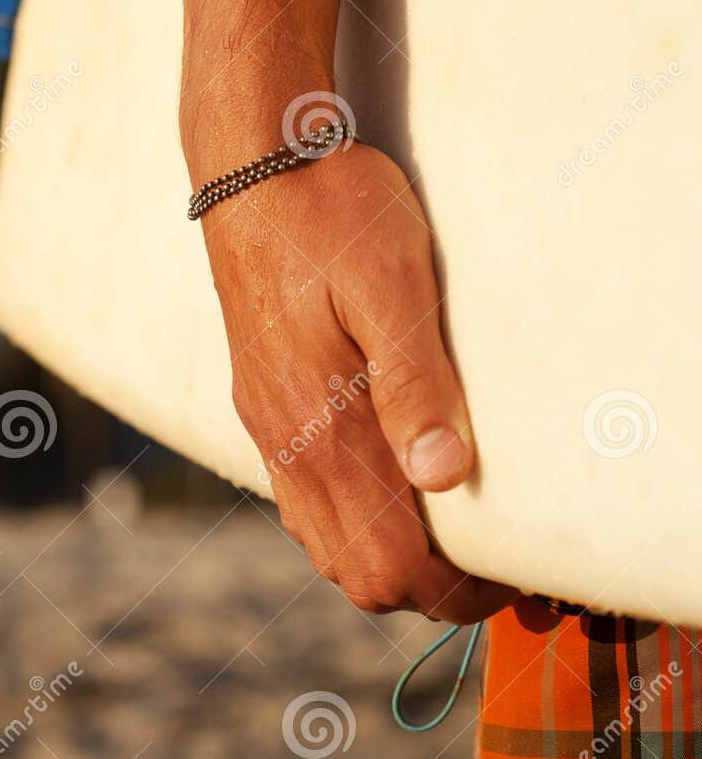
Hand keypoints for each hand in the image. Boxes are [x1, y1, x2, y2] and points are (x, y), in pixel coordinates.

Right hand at [193, 125, 515, 623]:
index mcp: (324, 427)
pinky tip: (388, 485)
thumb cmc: (331, 214)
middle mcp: (289, 445)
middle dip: (428, 588)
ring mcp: (270, 430)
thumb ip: (415, 381)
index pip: (390, 564)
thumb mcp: (391, 283)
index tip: (507, 572)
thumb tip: (443, 473)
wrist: (251, 170)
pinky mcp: (261, 407)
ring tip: (449, 531)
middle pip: (358, 575)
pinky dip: (351, 526)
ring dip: (388, 560)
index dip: (455, 589)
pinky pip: (302, 505)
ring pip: (325, 547)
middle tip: (491, 560)